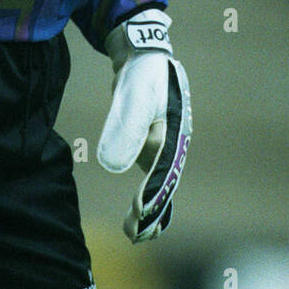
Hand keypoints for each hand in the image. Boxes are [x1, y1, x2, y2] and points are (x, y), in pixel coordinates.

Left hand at [96, 10, 191, 242]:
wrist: (144, 52)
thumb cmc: (143, 72)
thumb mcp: (134, 96)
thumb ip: (125, 128)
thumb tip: (114, 166)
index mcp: (174, 133)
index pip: (163, 173)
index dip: (152, 197)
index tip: (139, 217)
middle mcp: (175, 142)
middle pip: (165, 183)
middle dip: (154, 211)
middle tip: (137, 236)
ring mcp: (165, 143)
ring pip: (159, 182)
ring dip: (150, 207)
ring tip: (135, 231)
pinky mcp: (153, 142)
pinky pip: (151, 174)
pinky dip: (145, 194)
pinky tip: (136, 212)